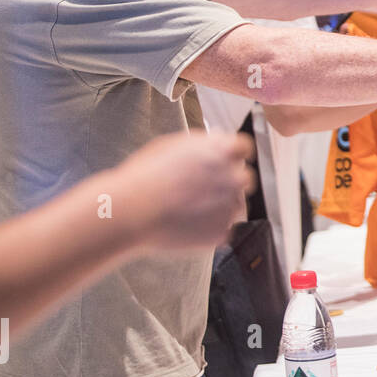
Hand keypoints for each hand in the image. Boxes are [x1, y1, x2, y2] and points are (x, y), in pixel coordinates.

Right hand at [113, 132, 253, 249]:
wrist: (131, 211)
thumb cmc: (145, 176)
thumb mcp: (171, 145)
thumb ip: (201, 145)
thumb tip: (214, 143)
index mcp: (222, 151)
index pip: (244, 147)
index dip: (233, 154)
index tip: (226, 159)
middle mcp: (234, 178)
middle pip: (245, 178)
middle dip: (230, 181)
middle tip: (205, 187)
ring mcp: (230, 208)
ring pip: (234, 206)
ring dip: (219, 205)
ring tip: (187, 207)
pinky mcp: (222, 232)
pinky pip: (221, 228)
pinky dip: (208, 227)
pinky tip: (185, 223)